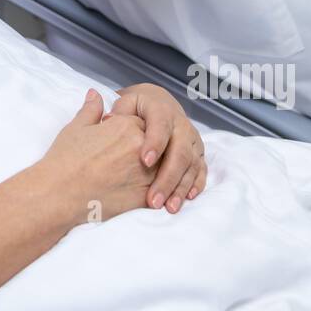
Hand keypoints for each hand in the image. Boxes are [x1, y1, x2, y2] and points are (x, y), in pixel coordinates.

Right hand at [40, 91, 161, 227]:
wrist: (59, 194)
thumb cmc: (64, 160)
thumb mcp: (76, 128)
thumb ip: (91, 110)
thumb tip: (95, 94)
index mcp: (126, 125)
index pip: (144, 123)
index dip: (133, 132)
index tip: (120, 141)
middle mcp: (141, 147)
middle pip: (156, 144)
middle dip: (146, 150)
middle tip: (124, 160)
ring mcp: (146, 173)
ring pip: (162, 167)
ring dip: (154, 170)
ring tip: (130, 177)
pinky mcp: (145, 197)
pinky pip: (159, 190)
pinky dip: (155, 191)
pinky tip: (139, 192)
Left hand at [104, 83, 206, 214]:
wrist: (158, 104)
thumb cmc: (137, 108)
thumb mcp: (126, 103)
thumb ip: (119, 111)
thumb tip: (108, 119)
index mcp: (162, 110)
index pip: (160, 126)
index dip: (155, 143)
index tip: (144, 162)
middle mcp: (181, 125)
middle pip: (180, 152)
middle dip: (167, 178)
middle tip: (153, 201)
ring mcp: (192, 140)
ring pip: (192, 164)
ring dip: (181, 187)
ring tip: (168, 207)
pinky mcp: (198, 153)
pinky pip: (201, 170)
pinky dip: (196, 184)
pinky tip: (187, 198)